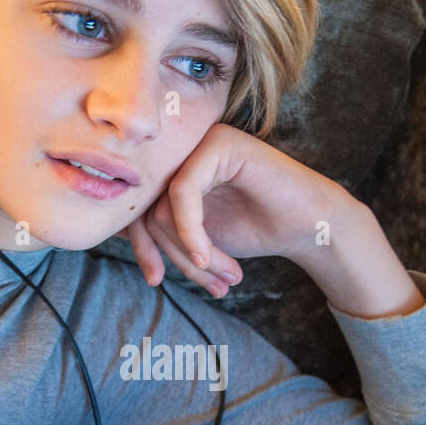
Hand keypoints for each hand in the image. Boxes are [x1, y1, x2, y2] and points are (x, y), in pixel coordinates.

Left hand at [113, 122, 349, 297]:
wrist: (311, 226)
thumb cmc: (258, 231)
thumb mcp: (198, 238)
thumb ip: (161, 231)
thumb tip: (115, 235)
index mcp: (176, 169)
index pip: (139, 208)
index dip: (142, 248)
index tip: (155, 280)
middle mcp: (184, 150)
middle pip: (148, 209)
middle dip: (176, 256)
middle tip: (210, 283)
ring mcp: (202, 142)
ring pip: (164, 207)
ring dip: (193, 254)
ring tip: (225, 276)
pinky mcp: (219, 144)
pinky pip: (183, 194)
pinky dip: (192, 234)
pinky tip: (210, 259)